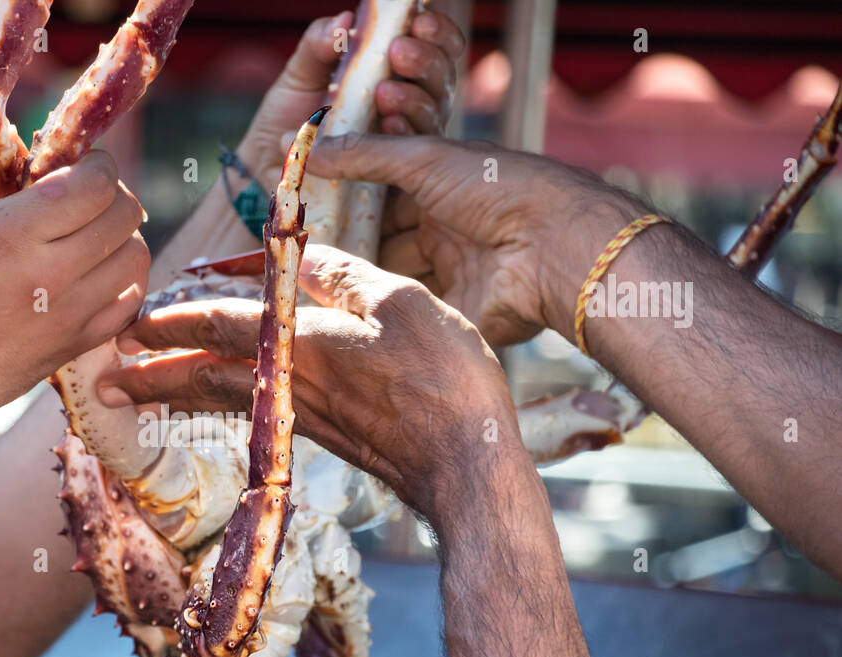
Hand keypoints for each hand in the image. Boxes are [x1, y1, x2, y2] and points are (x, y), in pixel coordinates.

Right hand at [0, 147, 148, 436]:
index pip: (95, 184)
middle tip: (88, 198)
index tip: (80, 165)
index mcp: (9, 232)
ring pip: (136, 259)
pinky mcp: (74, 345)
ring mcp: (68, 314)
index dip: (98, 165)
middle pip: (125, 216)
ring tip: (94, 238)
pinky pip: (129, 305)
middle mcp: (49, 273)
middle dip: (112, 196)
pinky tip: (97, 278)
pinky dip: (124, 285)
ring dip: (122, 239)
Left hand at [99, 244, 518, 520]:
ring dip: (175, 393)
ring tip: (140, 394)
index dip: (167, 318)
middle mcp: (284, 384)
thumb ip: (339, 274)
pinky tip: (220, 399)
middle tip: (105, 383)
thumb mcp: (396, 298)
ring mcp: (300, 416)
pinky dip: (221, 401)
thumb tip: (297, 258)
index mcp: (295, 344)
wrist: (465, 466)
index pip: (211, 324)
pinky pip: (252, 410)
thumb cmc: (441, 376)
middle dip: (149, 375)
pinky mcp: (320, 436)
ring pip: (220, 398)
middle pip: (198, 376)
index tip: (129, 322)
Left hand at [236, 9, 465, 186]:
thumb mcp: (301, 75)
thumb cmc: (286, 118)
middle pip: (440, 83)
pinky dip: (401, 141)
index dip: (437, 34)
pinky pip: (409, 164)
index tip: (420, 20)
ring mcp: (403, 147)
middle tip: (399, 51)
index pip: (434, 50)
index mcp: (393, 76)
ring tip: (385, 92)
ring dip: (414, 101)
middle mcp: (407, 109)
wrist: (266, 167)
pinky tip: (388, 127)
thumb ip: (319, 44)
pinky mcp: (393, 181)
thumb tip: (344, 20)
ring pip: (431, 119)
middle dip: (426, 62)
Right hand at [306, 135, 649, 346]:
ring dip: (357, 279)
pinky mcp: (453, 315)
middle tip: (298, 248)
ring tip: (307, 277)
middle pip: (383, 242)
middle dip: (347, 244)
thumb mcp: (423, 158)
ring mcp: (450, 276)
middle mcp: (446, 234)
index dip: (347, 202)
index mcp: (444, 191)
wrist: (550, 244)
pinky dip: (378, 311)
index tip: (305, 208)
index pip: (384, 198)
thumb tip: (310, 150)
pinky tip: (338, 308)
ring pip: (390, 280)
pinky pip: (408, 314)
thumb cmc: (496, 186)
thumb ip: (366, 155)